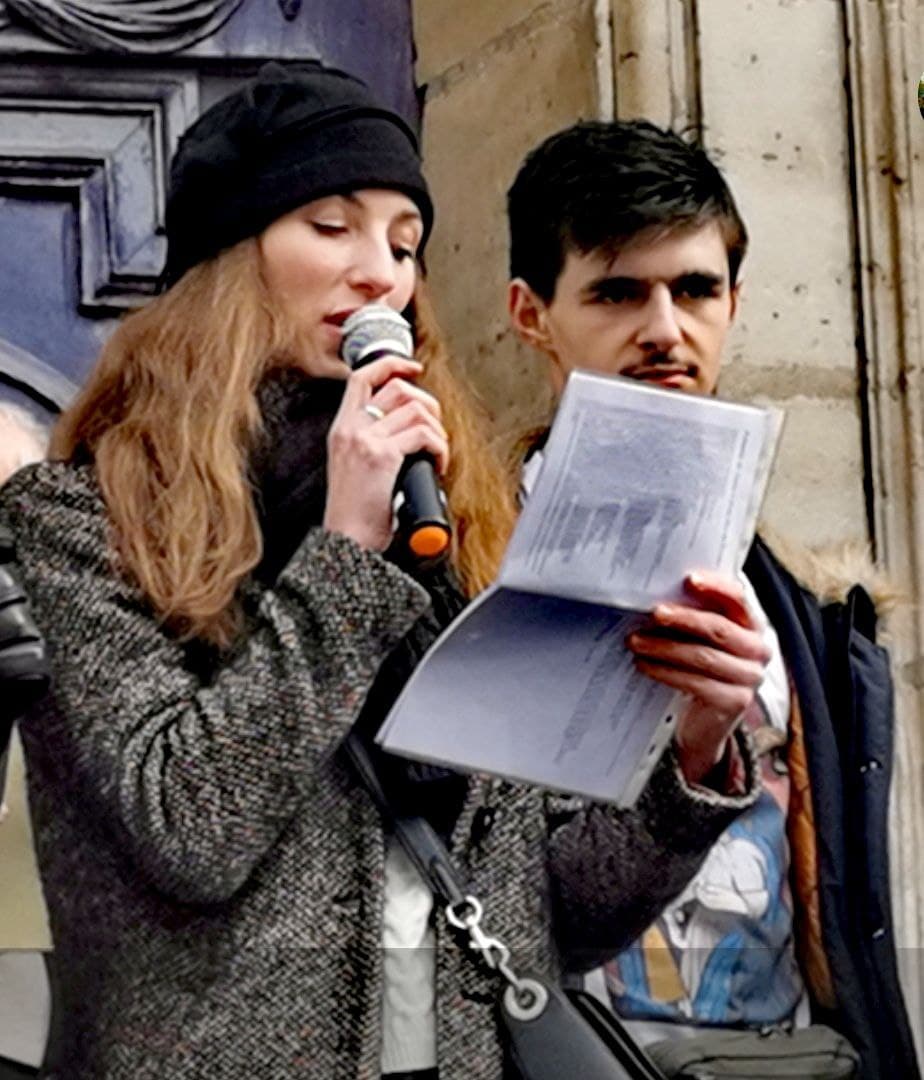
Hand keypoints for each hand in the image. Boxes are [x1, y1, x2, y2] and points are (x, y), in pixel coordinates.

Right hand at [323, 355, 448, 550]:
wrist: (346, 541)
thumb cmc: (354, 514)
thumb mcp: (352, 468)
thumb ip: (371, 443)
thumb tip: (408, 429)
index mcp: (341, 429)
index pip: (362, 377)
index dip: (391, 364)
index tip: (414, 368)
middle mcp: (351, 428)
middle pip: (397, 388)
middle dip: (427, 403)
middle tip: (435, 427)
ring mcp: (366, 440)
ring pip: (415, 409)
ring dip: (437, 429)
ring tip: (437, 452)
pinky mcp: (383, 456)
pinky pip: (424, 435)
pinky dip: (440, 448)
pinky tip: (438, 466)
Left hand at [626, 571, 770, 784]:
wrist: (703, 718)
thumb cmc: (698, 665)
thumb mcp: (698, 635)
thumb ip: (691, 613)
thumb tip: (656, 591)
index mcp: (752, 623)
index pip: (739, 599)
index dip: (716, 587)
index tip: (688, 580)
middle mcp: (758, 649)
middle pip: (719, 628)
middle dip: (683, 618)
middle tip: (653, 613)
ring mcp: (750, 677)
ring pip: (704, 657)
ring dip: (665, 647)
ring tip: (635, 641)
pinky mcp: (736, 702)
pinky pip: (697, 683)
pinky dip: (666, 672)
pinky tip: (644, 664)